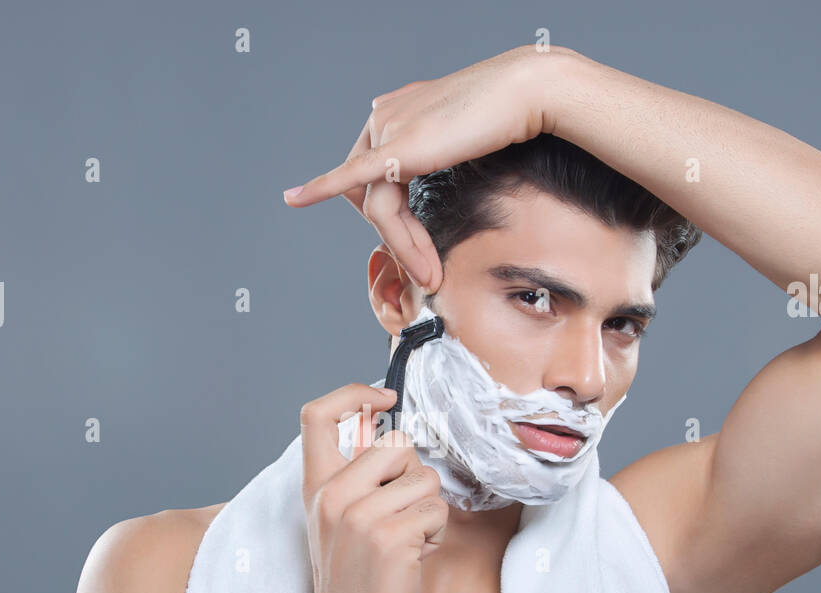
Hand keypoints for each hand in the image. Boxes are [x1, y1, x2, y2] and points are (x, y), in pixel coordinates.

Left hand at [281, 45, 571, 293]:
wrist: (526, 93)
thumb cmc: (508, 115)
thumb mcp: (463, 138)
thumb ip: (440, 153)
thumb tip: (442, 168)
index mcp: (396, 113)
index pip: (375, 177)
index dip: (394, 219)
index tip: (418, 249)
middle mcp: (384, 116)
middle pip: (370, 194)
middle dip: (395, 237)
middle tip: (425, 268)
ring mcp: (386, 128)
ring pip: (380, 205)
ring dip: (403, 245)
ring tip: (429, 271)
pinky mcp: (397, 146)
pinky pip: (354, 179)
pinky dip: (321, 189)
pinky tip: (295, 199)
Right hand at [299, 383, 448, 592]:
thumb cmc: (353, 580)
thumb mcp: (338, 522)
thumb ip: (358, 481)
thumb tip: (397, 440)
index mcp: (317, 486)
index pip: (317, 414)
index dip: (352, 393)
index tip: (382, 397)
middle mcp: (334, 495)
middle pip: (398, 443)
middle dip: (414, 476)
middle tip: (402, 513)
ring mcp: (361, 515)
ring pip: (426, 479)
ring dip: (428, 511)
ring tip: (406, 542)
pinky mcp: (392, 537)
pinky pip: (437, 511)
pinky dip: (435, 534)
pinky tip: (413, 558)